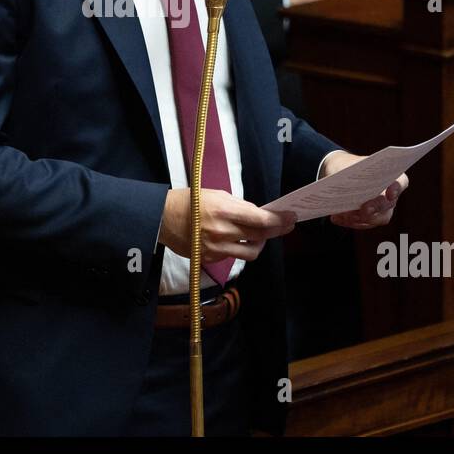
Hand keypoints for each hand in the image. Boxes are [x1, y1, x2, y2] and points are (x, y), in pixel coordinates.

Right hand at [159, 187, 295, 262]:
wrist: (162, 217)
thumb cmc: (190, 201)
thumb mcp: (217, 195)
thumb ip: (240, 207)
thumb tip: (260, 216)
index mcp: (223, 211)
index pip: (260, 220)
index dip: (279, 220)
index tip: (291, 218)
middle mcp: (221, 232)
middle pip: (260, 237)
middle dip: (276, 231)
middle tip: (285, 226)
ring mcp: (215, 248)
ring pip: (250, 252)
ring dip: (260, 243)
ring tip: (260, 236)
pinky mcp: (209, 258)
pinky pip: (233, 256)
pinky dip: (239, 247)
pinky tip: (236, 239)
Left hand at [320, 151, 407, 229]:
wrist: (338, 174)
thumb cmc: (346, 166)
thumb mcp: (346, 165)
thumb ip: (350, 174)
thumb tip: (348, 186)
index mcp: (391, 176)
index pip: (400, 182)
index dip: (397, 188)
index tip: (389, 193)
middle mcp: (390, 196)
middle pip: (387, 205)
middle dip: (375, 208)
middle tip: (364, 209)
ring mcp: (381, 210)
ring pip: (376, 219)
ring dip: (359, 218)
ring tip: (343, 214)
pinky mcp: (368, 220)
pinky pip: (362, 224)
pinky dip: (349, 221)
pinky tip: (336, 217)